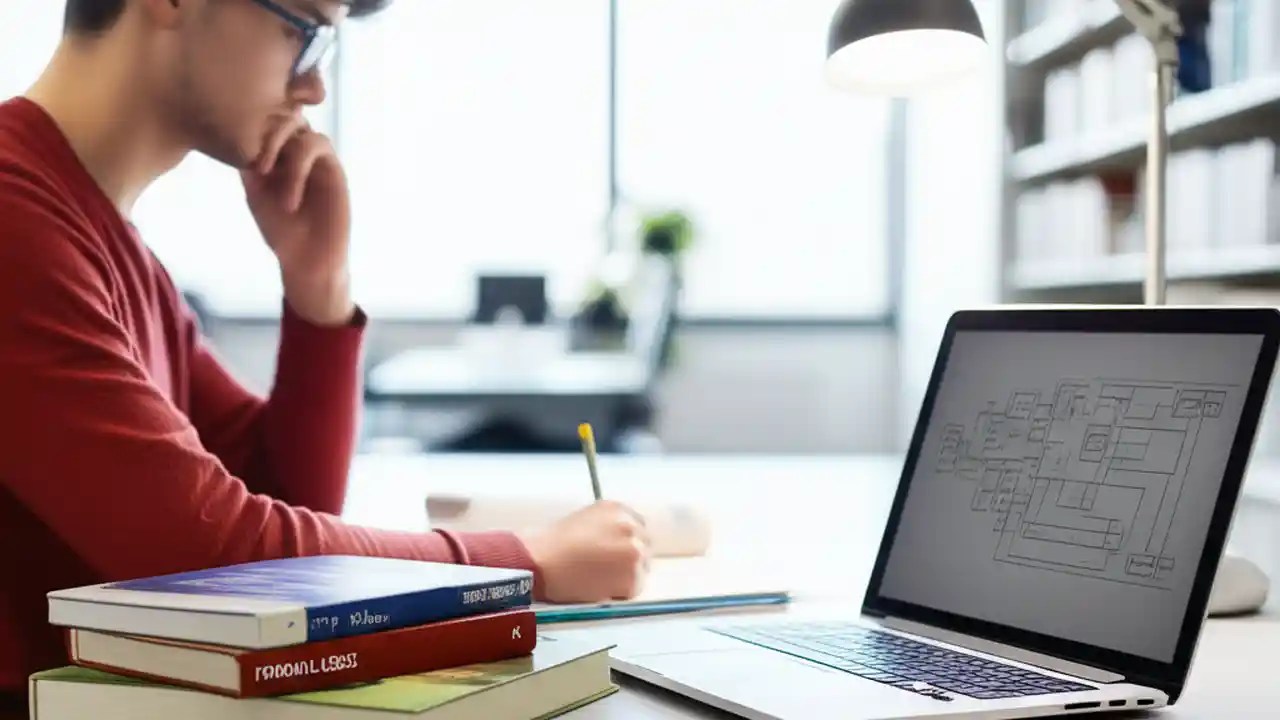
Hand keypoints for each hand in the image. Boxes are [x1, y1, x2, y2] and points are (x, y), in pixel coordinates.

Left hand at [241, 115, 353, 325]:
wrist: (307, 259)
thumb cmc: (280, 230)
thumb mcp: (254, 193)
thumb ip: (247, 163)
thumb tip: (232, 130)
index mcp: (275, 152)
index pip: (264, 118)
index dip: (250, 113)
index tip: (228, 135)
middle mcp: (295, 148)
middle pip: (281, 110)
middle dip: (263, 124)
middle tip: (250, 159)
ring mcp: (315, 157)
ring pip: (298, 124)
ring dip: (277, 144)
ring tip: (264, 175)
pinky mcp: (334, 168)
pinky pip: (316, 146)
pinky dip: (297, 166)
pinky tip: (288, 198)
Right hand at [519, 500, 651, 602]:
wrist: (540, 562)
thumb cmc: (552, 542)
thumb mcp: (584, 519)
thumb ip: (608, 525)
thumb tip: (620, 540)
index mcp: (618, 509)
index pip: (638, 526)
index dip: (626, 541)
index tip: (616, 552)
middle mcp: (631, 527)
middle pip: (644, 546)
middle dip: (629, 558)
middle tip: (607, 570)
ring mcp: (634, 552)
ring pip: (641, 567)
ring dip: (626, 575)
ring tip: (599, 579)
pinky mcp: (632, 578)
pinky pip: (634, 587)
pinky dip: (620, 592)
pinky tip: (598, 588)